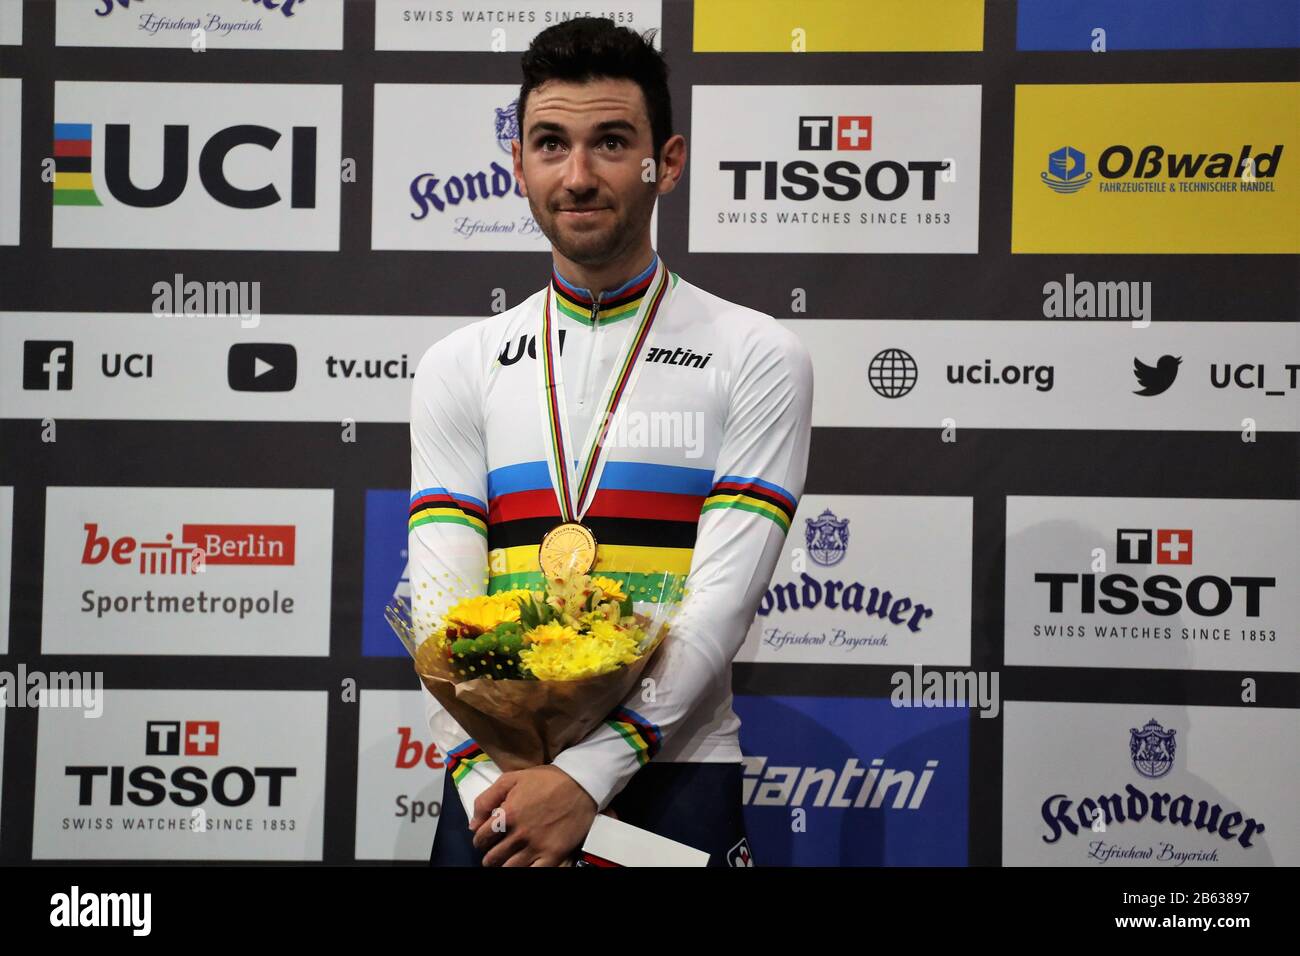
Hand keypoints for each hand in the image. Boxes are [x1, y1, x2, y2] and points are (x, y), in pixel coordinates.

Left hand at [468, 765, 597, 866]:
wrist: (580, 783)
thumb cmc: (546, 779)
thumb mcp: (511, 779)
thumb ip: (487, 799)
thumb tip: (473, 825)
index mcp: (507, 814)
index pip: (481, 838)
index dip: (479, 840)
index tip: (484, 841)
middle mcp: (520, 833)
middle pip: (493, 857)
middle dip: (490, 856)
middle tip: (494, 853)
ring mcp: (537, 846)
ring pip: (510, 868)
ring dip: (504, 866)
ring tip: (506, 861)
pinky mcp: (554, 855)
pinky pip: (534, 872)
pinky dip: (525, 871)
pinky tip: (524, 865)